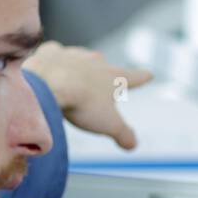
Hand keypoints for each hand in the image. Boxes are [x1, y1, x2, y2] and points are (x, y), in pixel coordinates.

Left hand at [24, 41, 152, 149]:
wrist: (48, 84)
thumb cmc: (82, 103)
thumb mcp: (109, 125)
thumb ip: (124, 135)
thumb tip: (132, 145)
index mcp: (113, 77)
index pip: (133, 77)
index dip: (142, 78)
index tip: (149, 74)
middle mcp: (94, 61)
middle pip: (104, 64)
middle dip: (105, 71)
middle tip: (104, 77)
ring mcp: (71, 54)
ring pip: (81, 56)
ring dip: (81, 64)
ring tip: (78, 73)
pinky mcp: (49, 53)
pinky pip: (54, 52)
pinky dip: (55, 59)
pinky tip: (53, 64)